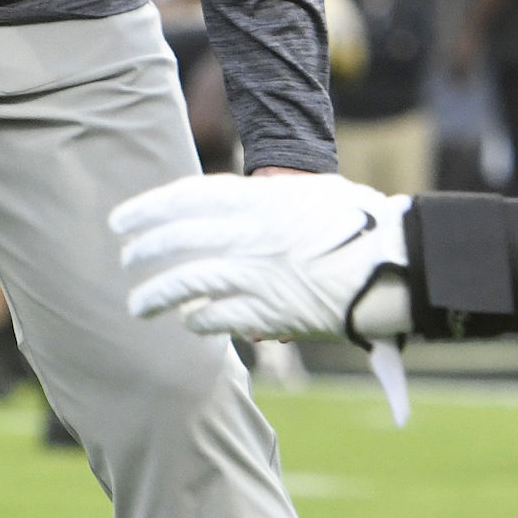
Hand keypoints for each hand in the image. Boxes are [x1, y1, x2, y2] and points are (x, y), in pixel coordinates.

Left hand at [110, 172, 410, 341]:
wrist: (396, 263)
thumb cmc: (364, 224)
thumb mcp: (316, 194)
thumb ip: (275, 200)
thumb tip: (247, 205)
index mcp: (262, 199)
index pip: (189, 197)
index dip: (149, 208)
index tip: (122, 220)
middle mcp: (251, 234)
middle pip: (179, 239)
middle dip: (144, 250)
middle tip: (125, 260)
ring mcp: (257, 273)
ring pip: (187, 282)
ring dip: (156, 294)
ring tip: (137, 305)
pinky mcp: (269, 311)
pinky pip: (217, 317)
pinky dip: (197, 320)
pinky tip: (190, 322)